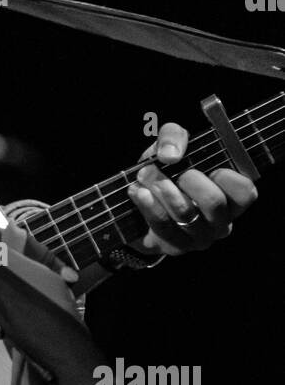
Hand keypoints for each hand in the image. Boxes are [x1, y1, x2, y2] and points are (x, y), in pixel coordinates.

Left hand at [127, 120, 258, 256]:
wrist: (141, 202)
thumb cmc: (168, 171)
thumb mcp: (171, 146)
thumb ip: (174, 136)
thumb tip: (171, 155)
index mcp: (231, 197)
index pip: (245, 192)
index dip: (227, 177)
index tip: (206, 166)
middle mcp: (221, 221)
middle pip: (214, 202)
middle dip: (188, 180)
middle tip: (169, 169)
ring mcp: (200, 238)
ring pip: (186, 215)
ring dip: (162, 190)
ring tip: (145, 175)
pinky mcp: (176, 247)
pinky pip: (164, 227)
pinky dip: (148, 205)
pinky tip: (138, 191)